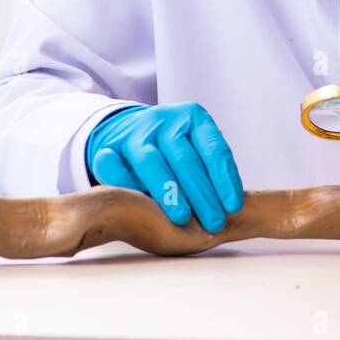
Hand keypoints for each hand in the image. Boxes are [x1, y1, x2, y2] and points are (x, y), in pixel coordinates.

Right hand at [85, 102, 244, 233]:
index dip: (225, 179)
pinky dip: (127, 185)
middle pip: (184, 158)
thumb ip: (209, 171)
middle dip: (201, 193)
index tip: (233, 207)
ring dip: (168, 191)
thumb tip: (228, 210)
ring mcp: (133, 133)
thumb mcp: (197, 147)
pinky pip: (113, 166)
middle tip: (213, 222)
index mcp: (193, 117)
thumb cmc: (173, 149)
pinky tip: (141, 205)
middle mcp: (163, 120)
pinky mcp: (106, 148)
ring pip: (150, 161)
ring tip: (183, 218)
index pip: (213, 149)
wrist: (126, 130)